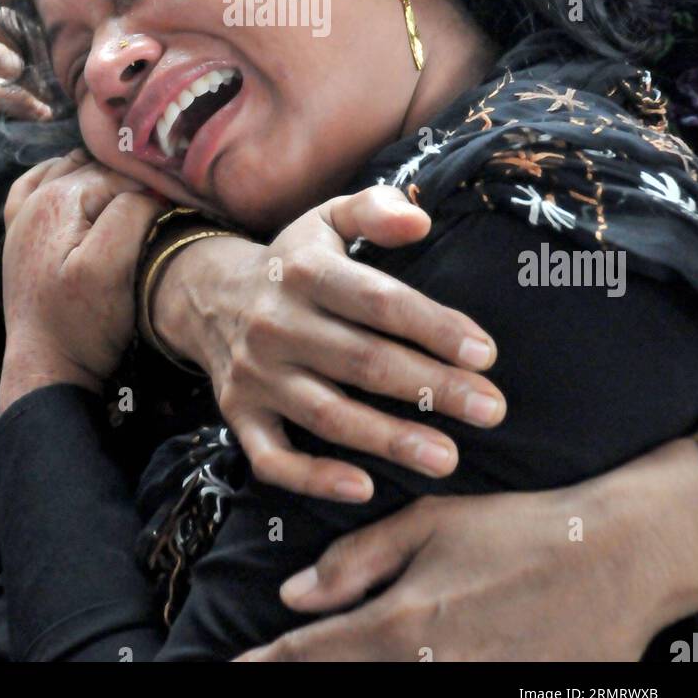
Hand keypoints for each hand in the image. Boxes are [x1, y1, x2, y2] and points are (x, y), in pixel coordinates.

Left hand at [0, 150, 162, 414]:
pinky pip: (36, 184)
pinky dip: (59, 174)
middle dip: (131, 180)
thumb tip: (150, 191)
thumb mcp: (110, 268)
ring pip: (71, 170)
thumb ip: (131, 215)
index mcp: (58, 199)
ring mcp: (24, 218)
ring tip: (135, 196)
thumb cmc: (82, 324)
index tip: (180, 209)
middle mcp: (36, 199)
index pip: (122, 174)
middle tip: (165, 203)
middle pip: (99, 170)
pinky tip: (78, 181)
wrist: (46, 369)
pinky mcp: (20, 236)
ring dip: (103, 175)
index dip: (154, 189)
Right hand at [153, 184, 504, 502]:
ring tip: (448, 458)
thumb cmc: (292, 262)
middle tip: (491, 410)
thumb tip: (421, 221)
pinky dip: (314, 478)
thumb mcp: (327, 218)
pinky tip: (364, 487)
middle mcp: (275, 324)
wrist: (206, 296)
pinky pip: (273, 458)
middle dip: (432, 387)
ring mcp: (255, 374)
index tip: (486, 354)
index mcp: (303, 271)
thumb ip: (375, 209)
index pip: (377, 300)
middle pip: (363, 361)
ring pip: (327, 414)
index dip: (434, 327)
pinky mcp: (239, 415)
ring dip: (390, 440)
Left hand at [237, 439, 697, 661]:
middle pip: (338, 691)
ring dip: (347, 687)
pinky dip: (404, 691)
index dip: (260, 668)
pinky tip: (393, 671)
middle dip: (294, 684)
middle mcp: (424, 671)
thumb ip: (357, 560)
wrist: (611, 560)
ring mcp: (464, 694)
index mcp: (400, 623)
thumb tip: (295, 592)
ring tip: (314, 672)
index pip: (308, 656)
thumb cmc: (519, 530)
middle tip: (254, 676)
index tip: (226, 672)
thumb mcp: (432, 524)